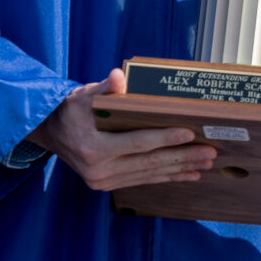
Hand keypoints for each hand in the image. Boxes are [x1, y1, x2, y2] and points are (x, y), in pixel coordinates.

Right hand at [29, 68, 215, 191]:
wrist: (50, 133)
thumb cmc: (70, 110)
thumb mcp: (81, 96)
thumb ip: (103, 88)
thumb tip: (118, 75)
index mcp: (93, 147)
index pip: (137, 143)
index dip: (164, 138)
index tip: (190, 133)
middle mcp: (99, 170)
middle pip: (149, 162)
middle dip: (182, 157)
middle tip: (210, 151)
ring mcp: (103, 181)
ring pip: (149, 174)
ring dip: (180, 168)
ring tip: (206, 162)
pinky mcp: (107, 185)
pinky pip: (143, 180)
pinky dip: (167, 177)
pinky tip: (188, 174)